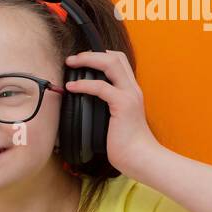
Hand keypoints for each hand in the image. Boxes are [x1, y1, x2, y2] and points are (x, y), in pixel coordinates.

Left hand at [63, 50, 163, 174]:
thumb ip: (104, 108)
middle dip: (91, 53)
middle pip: (115, 57)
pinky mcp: (123, 105)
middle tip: (72, 59)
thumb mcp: (114, 120)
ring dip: (87, 60)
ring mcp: (129, 95)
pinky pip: (101, 87)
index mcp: (131, 91)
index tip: (82, 60)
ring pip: (110, 64)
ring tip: (71, 63)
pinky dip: (84, 84)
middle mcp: (132, 89)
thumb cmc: (125, 144)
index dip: (100, 55)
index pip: (119, 62)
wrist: (140, 158)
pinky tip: (72, 87)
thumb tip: (81, 104)